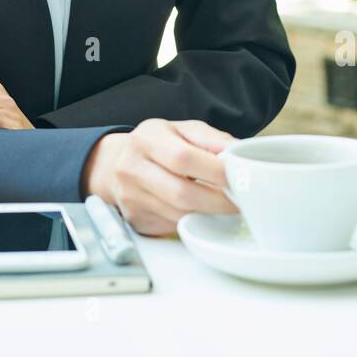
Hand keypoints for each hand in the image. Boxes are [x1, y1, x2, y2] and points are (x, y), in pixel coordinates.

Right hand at [82, 119, 240, 236]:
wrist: (116, 164)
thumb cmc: (157, 145)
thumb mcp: (182, 130)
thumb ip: (212, 140)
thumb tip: (240, 155)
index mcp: (147, 139)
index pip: (183, 157)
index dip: (215, 171)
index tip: (238, 178)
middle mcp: (132, 168)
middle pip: (181, 193)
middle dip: (218, 201)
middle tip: (239, 201)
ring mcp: (130, 197)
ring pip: (179, 215)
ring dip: (208, 214)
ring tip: (225, 206)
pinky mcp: (136, 219)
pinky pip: (172, 226)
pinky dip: (193, 222)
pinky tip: (201, 212)